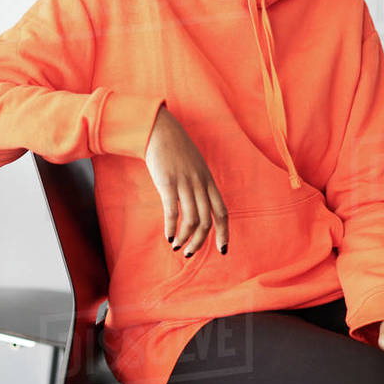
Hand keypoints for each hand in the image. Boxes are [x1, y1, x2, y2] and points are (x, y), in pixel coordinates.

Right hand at [144, 105, 228, 257]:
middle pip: (207, 221)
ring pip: (191, 219)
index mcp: (208, 181)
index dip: (224, 233)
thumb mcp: (194, 166)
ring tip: (178, 247)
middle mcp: (200, 184)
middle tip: (190, 253)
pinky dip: (172, 228)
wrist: (159, 130)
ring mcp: (184, 183)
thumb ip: (199, 184)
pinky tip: (168, 237)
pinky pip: (173, 211)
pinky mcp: (167, 182)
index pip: (222, 212)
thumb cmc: (175, 149)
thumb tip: (198, 204)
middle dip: (200, 241)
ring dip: (185, 238)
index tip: (222, 249)